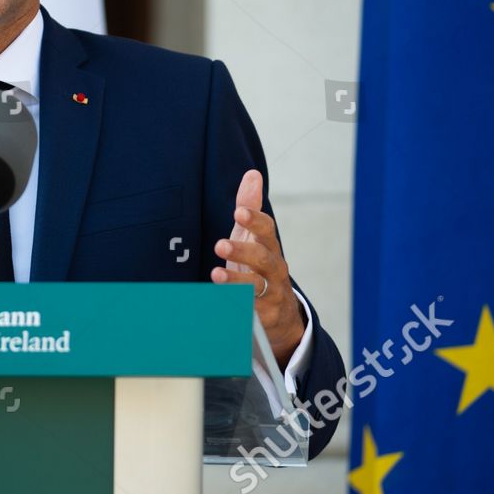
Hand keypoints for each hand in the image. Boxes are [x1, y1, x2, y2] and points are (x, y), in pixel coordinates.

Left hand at [210, 168, 304, 366]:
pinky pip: (247, 314)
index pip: (267, 230)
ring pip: (256, 289)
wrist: (279, 315)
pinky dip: (232, 310)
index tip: (238, 211)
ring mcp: (269, 296)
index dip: (255, 220)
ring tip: (216, 275)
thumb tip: (251, 175)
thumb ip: (249, 207)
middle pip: (264, 260)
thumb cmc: (258, 266)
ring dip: (237, 282)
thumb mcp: (253, 237)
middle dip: (244, 252)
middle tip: (220, 245)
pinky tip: (214, 304)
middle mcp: (274, 270)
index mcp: (270, 247)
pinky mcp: (261, 319)